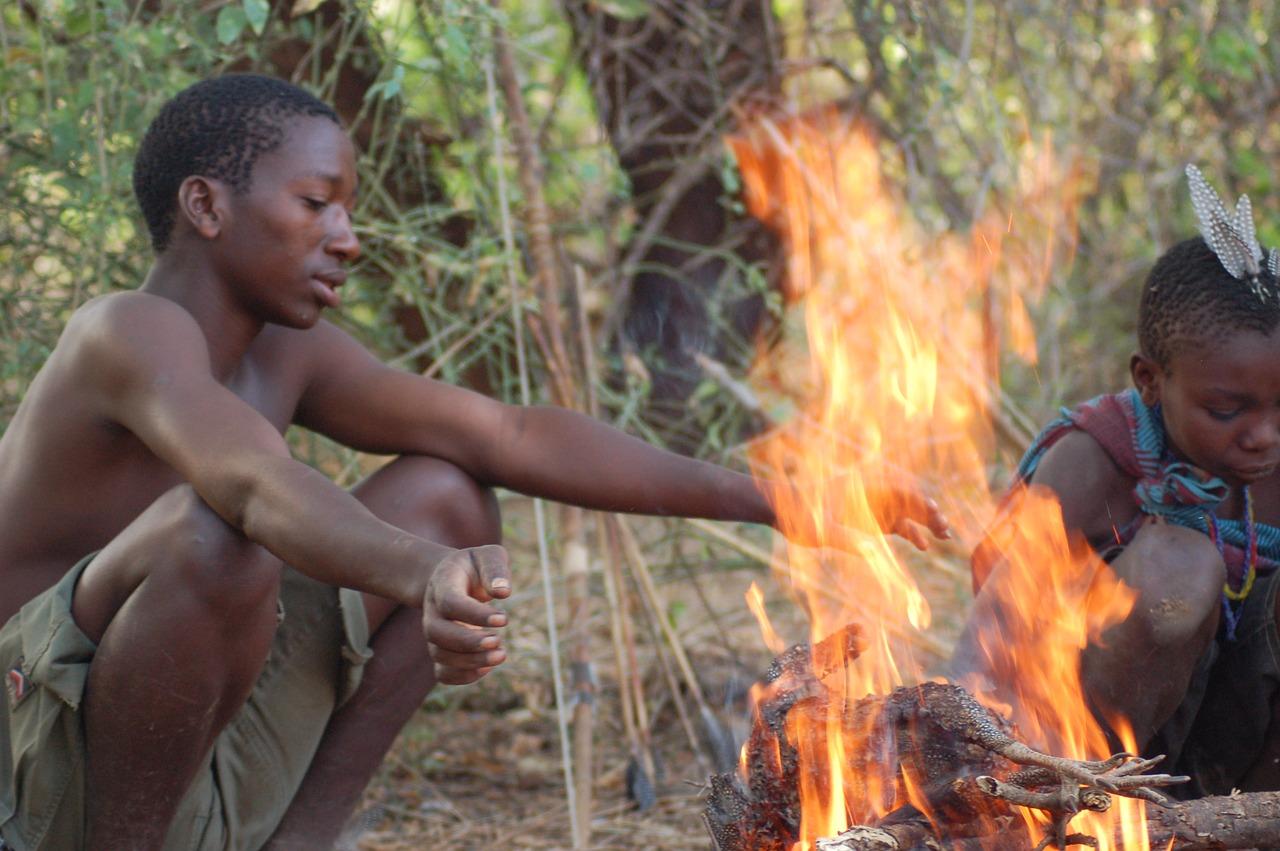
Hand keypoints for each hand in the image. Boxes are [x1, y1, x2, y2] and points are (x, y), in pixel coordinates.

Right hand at [422, 544, 512, 684]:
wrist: (452, 578)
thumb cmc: (474, 567)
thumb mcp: (487, 556)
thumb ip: (495, 568)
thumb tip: (503, 591)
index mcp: (442, 584)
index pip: (451, 603)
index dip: (475, 615)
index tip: (504, 619)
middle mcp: (432, 610)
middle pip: (437, 633)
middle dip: (469, 643)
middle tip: (498, 642)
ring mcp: (434, 632)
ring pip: (439, 655)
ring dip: (470, 661)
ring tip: (501, 655)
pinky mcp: (441, 649)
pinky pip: (441, 673)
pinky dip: (462, 677)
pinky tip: (486, 668)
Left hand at [774, 478, 950, 551]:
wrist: (784, 510)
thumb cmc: (800, 516)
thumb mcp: (821, 531)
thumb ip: (846, 540)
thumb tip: (870, 552)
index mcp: (863, 488)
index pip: (900, 492)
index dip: (920, 503)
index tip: (935, 516)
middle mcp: (871, 493)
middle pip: (908, 500)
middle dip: (929, 513)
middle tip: (946, 530)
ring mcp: (871, 505)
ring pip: (906, 512)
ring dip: (925, 523)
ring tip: (944, 537)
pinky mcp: (867, 518)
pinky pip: (895, 523)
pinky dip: (910, 533)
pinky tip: (923, 546)